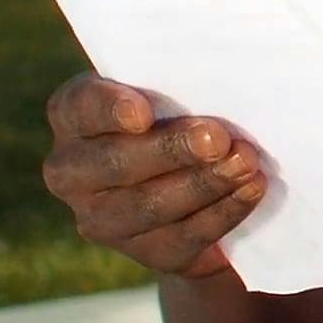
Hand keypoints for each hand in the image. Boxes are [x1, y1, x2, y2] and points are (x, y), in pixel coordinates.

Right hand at [41, 73, 266, 278]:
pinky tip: (250, 189)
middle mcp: (72, 171)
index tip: (142, 114)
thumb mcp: (173, 88)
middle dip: (171, 150)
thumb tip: (225, 72)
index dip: (110, 110)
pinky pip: (181, 237)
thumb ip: (179, 79)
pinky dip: (222, 211)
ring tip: (245, 162)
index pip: (80, 106)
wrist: (197, 179)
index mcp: (74, 117)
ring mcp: (102, 218)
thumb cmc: (181, 112)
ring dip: (203, 183)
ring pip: (148, 206)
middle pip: (114, 162)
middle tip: (217, 138)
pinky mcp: (143, 250)